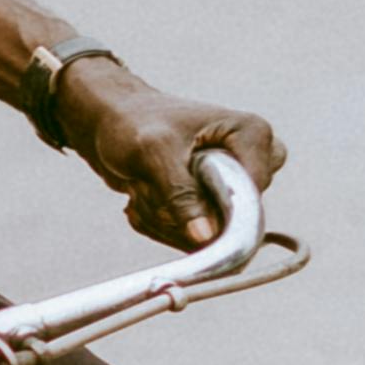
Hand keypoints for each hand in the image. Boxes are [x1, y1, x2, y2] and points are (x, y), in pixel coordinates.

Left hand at [59, 66, 285, 250]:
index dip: (214, 205)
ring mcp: (233, 188)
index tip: (171, 189)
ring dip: (166, 218)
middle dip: (182, 210)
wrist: (112, 126)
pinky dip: (162, 226)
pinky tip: (145, 197)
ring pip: (211, 236)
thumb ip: (180, 192)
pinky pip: (195, 240)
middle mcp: (252, 163)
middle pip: (232, 220)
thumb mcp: (153, 152)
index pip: (252, 193)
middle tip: (149, 180)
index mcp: (252, 134)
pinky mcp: (214, 207)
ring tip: (144, 184)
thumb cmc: (134, 123)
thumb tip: (206, 236)